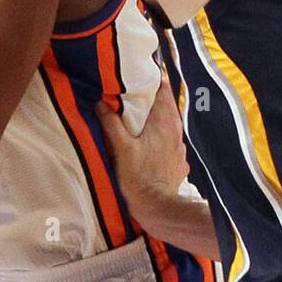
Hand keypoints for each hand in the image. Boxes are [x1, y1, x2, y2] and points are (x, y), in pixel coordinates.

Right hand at [97, 66, 188, 212]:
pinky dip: (160, 134)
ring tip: (139, 115)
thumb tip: (101, 103)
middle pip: (166, 105)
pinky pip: (170, 139)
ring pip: (169, 122)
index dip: (154, 79)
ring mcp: (179, 146)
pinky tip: (149, 140)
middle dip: (152, 97)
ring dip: (156, 116)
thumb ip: (112, 124)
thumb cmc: (139, 176)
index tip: (140, 74)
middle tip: (134, 92)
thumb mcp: (121, 148)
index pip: (164, 89)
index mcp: (164, 121)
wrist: (158, 207)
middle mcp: (176, 130)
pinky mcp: (179, 160)